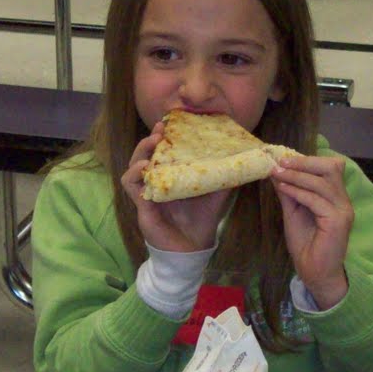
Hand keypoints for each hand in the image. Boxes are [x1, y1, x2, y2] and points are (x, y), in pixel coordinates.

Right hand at [119, 124, 230, 253]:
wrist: (194, 248)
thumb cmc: (202, 220)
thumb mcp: (216, 194)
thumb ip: (224, 177)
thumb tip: (241, 159)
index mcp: (171, 176)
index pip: (162, 151)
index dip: (162, 137)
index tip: (169, 123)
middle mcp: (157, 182)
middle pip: (144, 155)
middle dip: (150, 140)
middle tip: (160, 130)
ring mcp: (148, 193)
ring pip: (133, 167)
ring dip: (140, 153)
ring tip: (153, 143)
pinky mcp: (142, 206)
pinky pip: (131, 186)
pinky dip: (135, 174)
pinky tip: (145, 168)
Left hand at [270, 154, 351, 308]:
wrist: (315, 273)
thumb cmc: (306, 245)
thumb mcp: (293, 212)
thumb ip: (289, 192)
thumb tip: (277, 171)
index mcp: (336, 197)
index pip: (330, 167)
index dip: (308, 160)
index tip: (283, 159)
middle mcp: (343, 201)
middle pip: (331, 168)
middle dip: (304, 162)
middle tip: (281, 162)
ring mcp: (343, 210)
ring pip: (322, 182)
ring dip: (297, 176)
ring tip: (277, 174)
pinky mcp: (337, 221)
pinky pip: (316, 199)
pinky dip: (298, 192)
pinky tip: (283, 189)